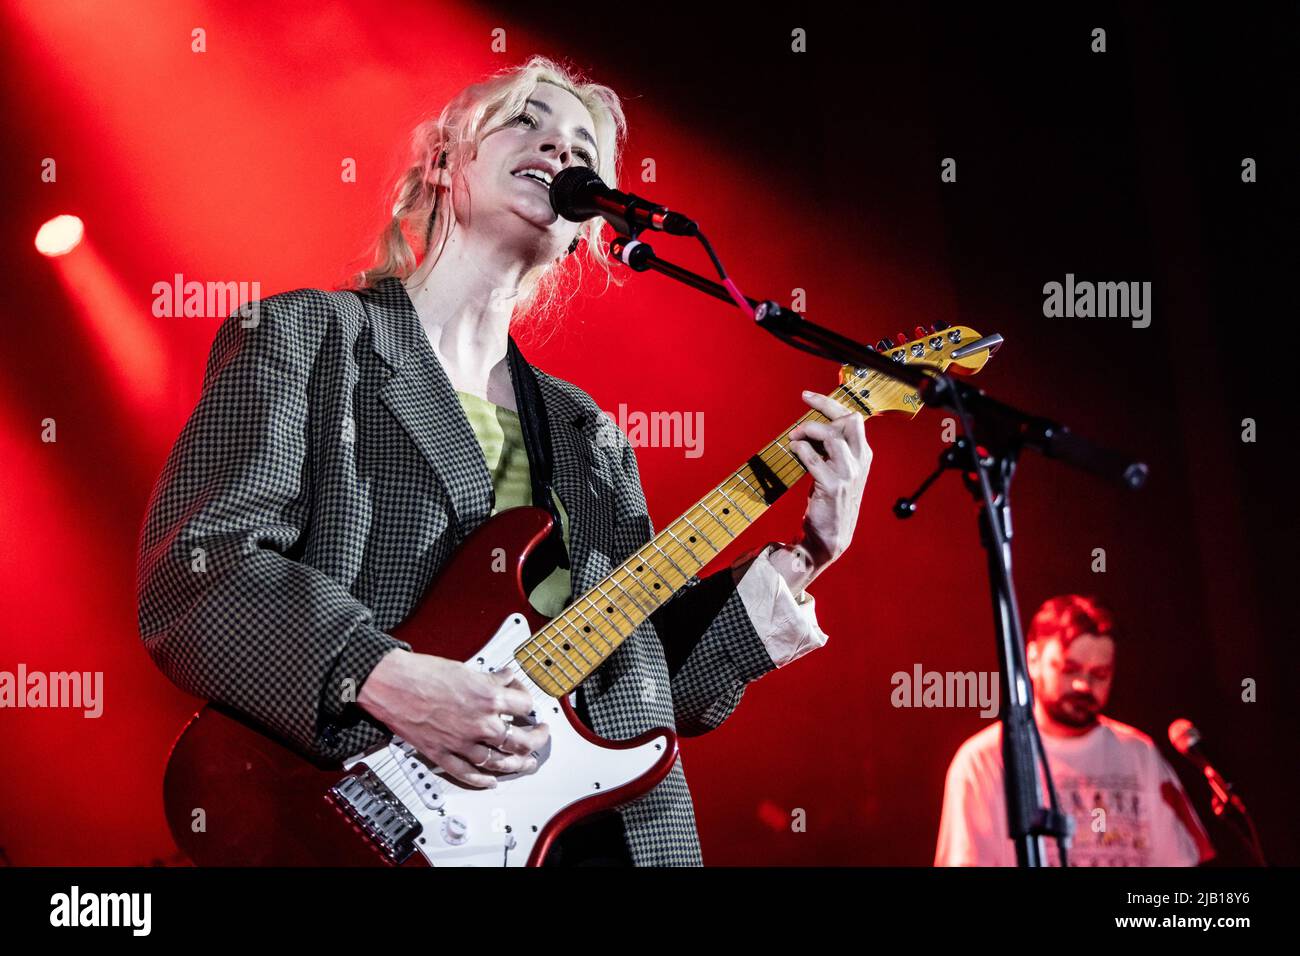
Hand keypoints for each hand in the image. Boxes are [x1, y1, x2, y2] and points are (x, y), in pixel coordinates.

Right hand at [356, 649, 549, 788]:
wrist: (391, 684)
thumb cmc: (422, 674)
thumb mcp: (466, 669)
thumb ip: (490, 679)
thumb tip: (504, 679)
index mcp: (488, 697)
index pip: (524, 706)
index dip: (528, 702)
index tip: (525, 702)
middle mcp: (480, 723)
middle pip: (521, 740)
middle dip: (536, 739)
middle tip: (540, 735)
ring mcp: (462, 742)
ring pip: (500, 762)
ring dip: (516, 764)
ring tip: (525, 762)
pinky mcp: (443, 754)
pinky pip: (468, 774)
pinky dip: (482, 780)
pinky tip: (491, 781)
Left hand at [787, 389, 871, 575]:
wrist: (830, 537)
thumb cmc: (830, 501)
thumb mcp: (838, 471)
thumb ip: (831, 449)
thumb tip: (810, 426)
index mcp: (863, 455)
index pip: (853, 418)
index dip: (829, 403)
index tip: (807, 397)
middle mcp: (860, 462)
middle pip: (849, 421)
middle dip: (823, 410)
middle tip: (801, 417)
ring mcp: (848, 474)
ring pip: (833, 436)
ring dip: (809, 431)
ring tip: (795, 437)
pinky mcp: (833, 486)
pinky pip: (815, 459)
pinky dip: (801, 450)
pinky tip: (793, 449)